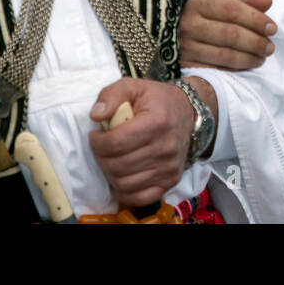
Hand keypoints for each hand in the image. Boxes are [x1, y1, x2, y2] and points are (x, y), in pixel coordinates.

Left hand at [88, 75, 216, 206]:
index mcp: (156, 122)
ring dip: (110, 173)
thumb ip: (111, 96)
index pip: (116, 143)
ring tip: (111, 159)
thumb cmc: (156, 100)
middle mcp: (166, 147)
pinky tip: (121, 176)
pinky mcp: (171, 180)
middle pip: (118, 165)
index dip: (97, 142)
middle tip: (102, 147)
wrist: (188, 112)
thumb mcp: (133, 86)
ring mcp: (170, 167)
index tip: (95, 135)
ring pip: (125, 183)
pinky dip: (125, 192)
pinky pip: (140, 198)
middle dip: (101, 157)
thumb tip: (96, 116)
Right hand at [180, 0, 276, 69]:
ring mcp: (186, 46)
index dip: (256, 19)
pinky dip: (236, 69)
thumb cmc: (204, 18)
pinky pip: (217, 69)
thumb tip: (267, 0)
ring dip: (249, 58)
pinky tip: (247, 66)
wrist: (173, 36)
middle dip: (255, 42)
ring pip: (225, 55)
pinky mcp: (186, 65)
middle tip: (270, 47)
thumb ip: (245, 1)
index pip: (232, 9)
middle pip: (230, 34)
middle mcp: (189, 24)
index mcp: (198, 3)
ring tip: (262, 57)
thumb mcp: (221, 3)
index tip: (272, 28)